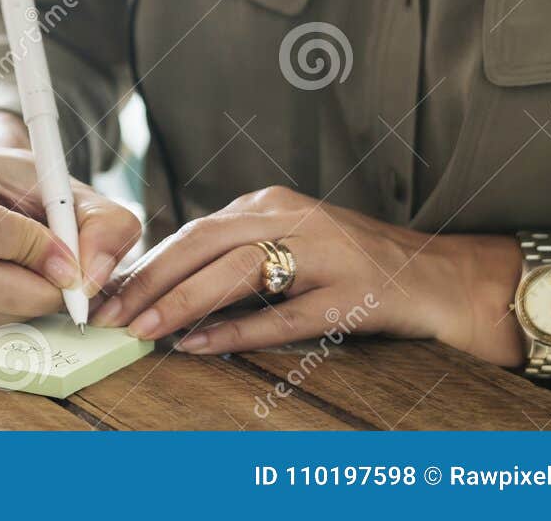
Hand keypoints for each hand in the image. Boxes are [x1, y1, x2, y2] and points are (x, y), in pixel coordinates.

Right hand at [0, 147, 142, 329]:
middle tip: (67, 293)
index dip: (33, 253)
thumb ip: (100, 222)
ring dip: (18, 311)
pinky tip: (18, 296)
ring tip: (46, 289)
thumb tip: (92, 279)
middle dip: (31, 293)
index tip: (71, 266)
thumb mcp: (64, 188)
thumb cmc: (18, 187)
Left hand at [89, 185, 523, 365]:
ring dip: (184, 302)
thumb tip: (162, 286)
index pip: (193, 230)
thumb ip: (235, 254)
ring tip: (145, 331)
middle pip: (205, 243)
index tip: (108, 293)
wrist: (442, 278)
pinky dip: (239, 331)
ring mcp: (326, 253)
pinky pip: (286, 314)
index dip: (147, 263)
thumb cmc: (354, 266)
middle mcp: (294, 218)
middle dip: (151, 281)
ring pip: (239, 272)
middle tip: (111, 315)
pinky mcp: (352, 293)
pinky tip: (201, 345)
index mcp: (270, 204)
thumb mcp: (290, 244)